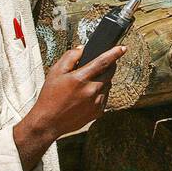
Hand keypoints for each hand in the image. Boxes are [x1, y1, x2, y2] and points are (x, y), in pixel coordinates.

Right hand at [14, 46, 124, 170]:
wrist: (49, 122)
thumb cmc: (50, 96)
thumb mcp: (55, 72)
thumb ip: (70, 57)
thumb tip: (82, 49)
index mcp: (81, 79)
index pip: (103, 62)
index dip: (114, 53)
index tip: (123, 48)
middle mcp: (92, 91)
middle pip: (109, 72)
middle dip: (109, 65)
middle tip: (100, 64)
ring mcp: (96, 102)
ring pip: (108, 84)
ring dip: (103, 80)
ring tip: (87, 83)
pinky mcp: (98, 112)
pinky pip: (105, 96)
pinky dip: (100, 92)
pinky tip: (87, 95)